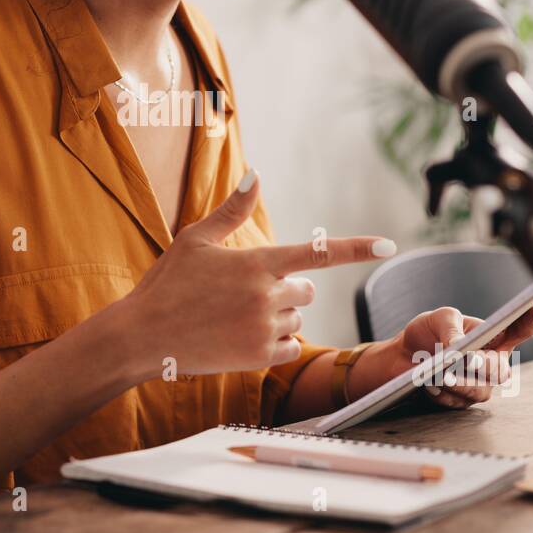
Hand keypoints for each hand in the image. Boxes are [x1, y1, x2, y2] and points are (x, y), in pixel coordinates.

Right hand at [119, 169, 395, 377]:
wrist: (142, 336)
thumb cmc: (167, 283)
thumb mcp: (195, 240)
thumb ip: (233, 210)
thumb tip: (256, 174)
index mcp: (256, 262)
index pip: (319, 252)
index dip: (358, 248)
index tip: (389, 245)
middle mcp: (266, 295)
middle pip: (306, 292)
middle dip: (286, 291)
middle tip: (245, 294)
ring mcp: (264, 329)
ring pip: (296, 321)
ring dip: (277, 319)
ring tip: (234, 318)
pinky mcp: (258, 357)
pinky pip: (289, 348)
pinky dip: (273, 344)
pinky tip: (240, 338)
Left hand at [377, 305, 532, 409]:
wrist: (403, 355)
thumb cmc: (428, 332)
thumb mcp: (438, 319)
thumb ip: (451, 328)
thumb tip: (458, 346)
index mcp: (493, 337)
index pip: (518, 330)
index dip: (528, 322)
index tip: (532, 310)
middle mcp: (492, 363)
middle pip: (500, 370)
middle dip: (486, 366)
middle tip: (469, 359)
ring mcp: (479, 384)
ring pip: (480, 391)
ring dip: (460, 384)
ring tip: (440, 375)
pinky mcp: (461, 400)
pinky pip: (457, 402)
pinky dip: (442, 393)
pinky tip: (429, 385)